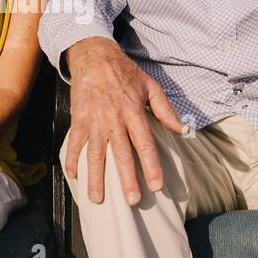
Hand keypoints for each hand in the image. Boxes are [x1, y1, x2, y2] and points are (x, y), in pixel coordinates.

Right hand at [63, 37, 187, 205]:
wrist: (93, 56)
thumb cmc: (124, 72)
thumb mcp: (150, 86)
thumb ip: (166, 111)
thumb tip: (183, 130)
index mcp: (133, 112)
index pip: (144, 144)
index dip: (151, 166)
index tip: (156, 186)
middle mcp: (113, 119)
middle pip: (121, 154)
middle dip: (126, 180)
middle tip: (132, 201)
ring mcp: (94, 121)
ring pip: (95, 155)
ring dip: (96, 178)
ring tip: (98, 199)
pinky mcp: (78, 120)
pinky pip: (75, 145)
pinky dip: (73, 161)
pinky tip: (75, 177)